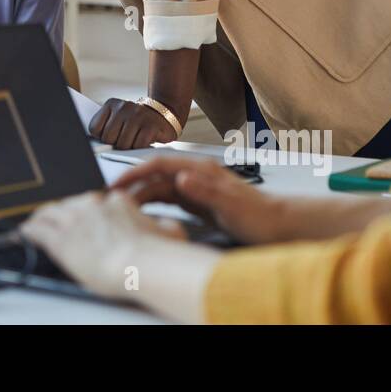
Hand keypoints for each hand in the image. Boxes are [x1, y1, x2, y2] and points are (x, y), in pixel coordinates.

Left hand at [20, 190, 185, 300]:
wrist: (141, 264)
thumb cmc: (157, 254)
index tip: (89, 219)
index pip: (98, 202)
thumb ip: (165, 224)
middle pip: (72, 204)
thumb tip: (168, 224)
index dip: (90, 211)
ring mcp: (74, 220)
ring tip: (35, 222)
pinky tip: (24, 233)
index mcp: (118, 202)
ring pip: (51, 213)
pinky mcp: (60, 239)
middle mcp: (93, 206)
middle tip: (59, 222)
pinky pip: (38, 230)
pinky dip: (29, 230)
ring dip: (42, 217)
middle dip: (65, 213)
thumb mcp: (172, 232)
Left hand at [88, 98, 179, 148]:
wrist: (163, 114)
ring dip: (129, 147)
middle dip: (115, 144)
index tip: (111, 135)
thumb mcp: (118, 118)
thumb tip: (92, 145)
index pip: (94, 129)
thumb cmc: (136, 121)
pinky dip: (140, 148)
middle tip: (125, 139)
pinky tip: (143, 140)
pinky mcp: (150, 126)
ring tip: (134, 139)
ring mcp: (137, 115)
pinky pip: (138, 145)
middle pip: (108, 138)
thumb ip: (104, 126)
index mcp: (111, 104)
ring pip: (122, 144)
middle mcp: (123, 107)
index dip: (102, 137)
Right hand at [112, 156, 287, 244]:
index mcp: (201, 170)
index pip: (159, 165)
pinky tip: (143, 215)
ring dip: (139, 196)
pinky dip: (151, 206)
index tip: (117, 184)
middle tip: (109, 200)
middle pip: (154, 176)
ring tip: (120, 209)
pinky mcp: (197, 202)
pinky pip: (167, 200)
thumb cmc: (261, 216)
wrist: (280, 226)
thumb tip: (181, 178)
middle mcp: (195, 176)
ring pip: (158, 188)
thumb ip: (206, 191)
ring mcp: (195, 188)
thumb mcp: (231, 206)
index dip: (134, 173)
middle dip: (131, 185)